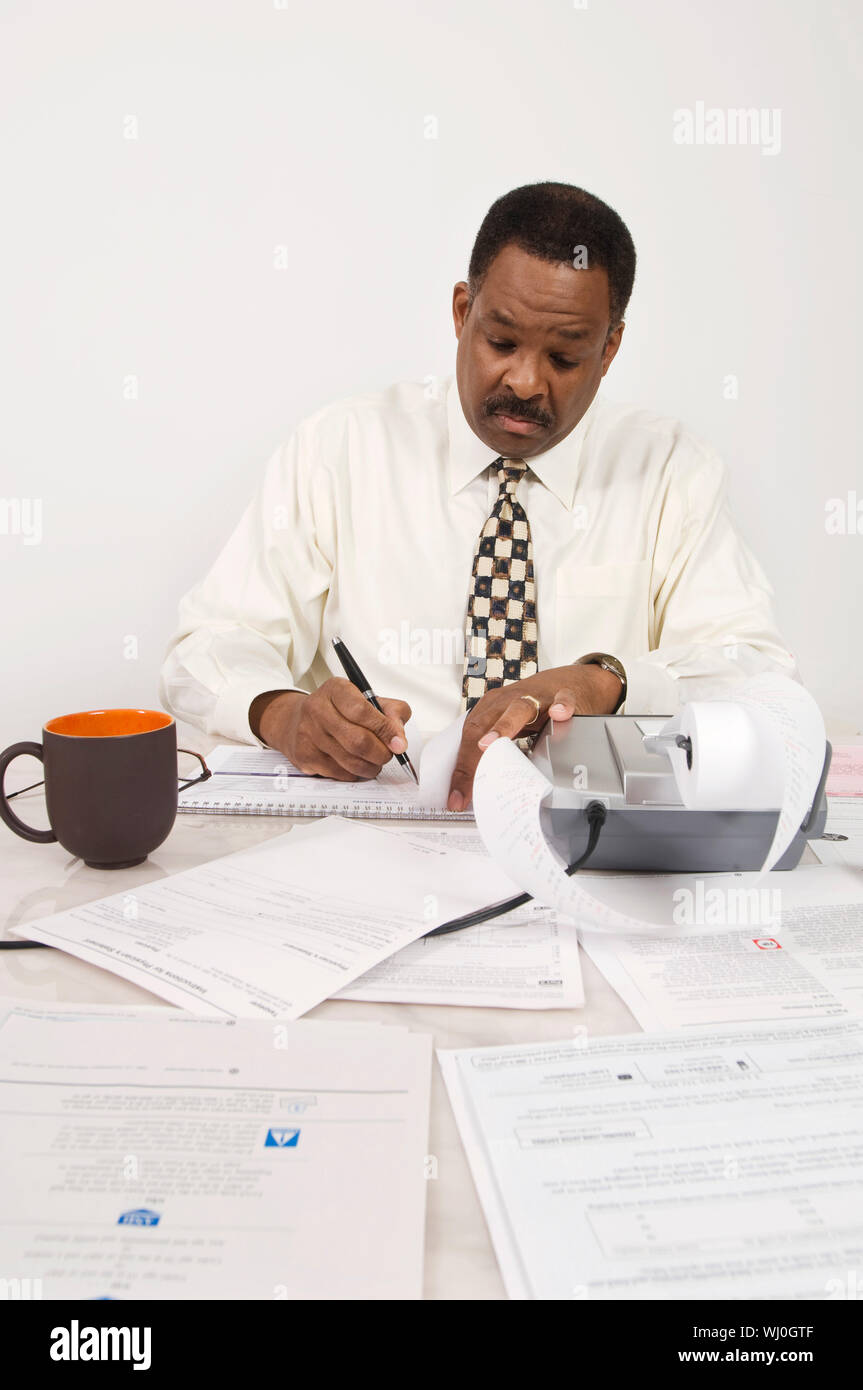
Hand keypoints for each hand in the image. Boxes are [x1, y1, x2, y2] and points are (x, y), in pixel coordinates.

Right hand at [251, 681, 410, 779]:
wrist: (301, 720)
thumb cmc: (341, 710)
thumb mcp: (369, 700)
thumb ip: (392, 713)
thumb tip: (399, 741)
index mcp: (336, 689)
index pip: (363, 711)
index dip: (385, 730)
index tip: (398, 744)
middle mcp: (317, 709)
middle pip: (358, 741)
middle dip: (381, 754)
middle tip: (388, 754)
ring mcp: (308, 733)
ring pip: (351, 761)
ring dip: (371, 767)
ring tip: (374, 760)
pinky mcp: (305, 755)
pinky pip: (340, 773)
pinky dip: (355, 773)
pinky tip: (355, 763)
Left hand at [446, 663, 622, 810]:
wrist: (570, 682)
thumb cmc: (536, 707)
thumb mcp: (510, 725)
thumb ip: (497, 750)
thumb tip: (480, 787)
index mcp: (492, 708)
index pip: (469, 738)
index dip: (462, 769)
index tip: (457, 797)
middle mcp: (509, 700)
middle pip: (484, 725)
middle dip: (473, 759)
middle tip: (470, 786)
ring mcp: (536, 697)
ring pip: (518, 709)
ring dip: (502, 727)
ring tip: (490, 744)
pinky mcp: (563, 695)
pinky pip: (562, 699)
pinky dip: (560, 706)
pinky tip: (559, 714)